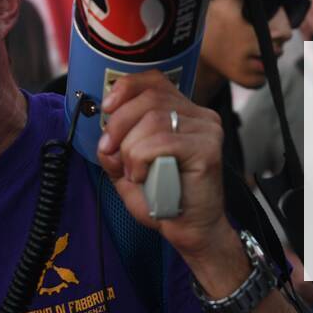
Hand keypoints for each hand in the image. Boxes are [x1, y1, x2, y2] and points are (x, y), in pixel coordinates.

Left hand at [96, 70, 229, 259]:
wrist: (190, 231)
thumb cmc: (165, 200)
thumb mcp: (129, 168)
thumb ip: (115, 148)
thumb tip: (104, 136)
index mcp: (183, 112)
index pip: (155, 81)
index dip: (126, 87)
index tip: (106, 108)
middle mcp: (200, 116)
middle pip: (149, 98)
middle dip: (118, 123)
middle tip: (109, 150)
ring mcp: (207, 130)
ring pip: (153, 120)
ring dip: (130, 149)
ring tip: (134, 172)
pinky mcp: (208, 149)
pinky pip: (162, 142)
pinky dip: (142, 160)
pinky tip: (145, 177)